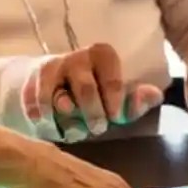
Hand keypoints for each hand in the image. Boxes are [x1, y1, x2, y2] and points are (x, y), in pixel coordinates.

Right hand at [28, 44, 163, 142]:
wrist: (52, 82)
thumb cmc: (93, 91)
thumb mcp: (117, 96)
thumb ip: (136, 100)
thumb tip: (155, 96)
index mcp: (102, 54)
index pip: (112, 81)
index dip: (115, 103)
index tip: (115, 118)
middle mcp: (77, 57)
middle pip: (86, 90)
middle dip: (93, 115)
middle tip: (98, 129)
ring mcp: (52, 68)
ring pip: (59, 100)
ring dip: (69, 122)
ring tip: (77, 132)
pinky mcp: (32, 83)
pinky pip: (37, 106)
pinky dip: (46, 122)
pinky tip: (54, 130)